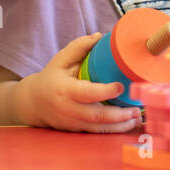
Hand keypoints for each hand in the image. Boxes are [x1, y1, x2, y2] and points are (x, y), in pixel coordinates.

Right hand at [15, 34, 140, 132]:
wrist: (33, 103)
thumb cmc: (50, 78)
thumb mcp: (60, 60)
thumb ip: (79, 47)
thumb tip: (100, 36)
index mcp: (65, 90)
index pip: (87, 93)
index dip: (105, 91)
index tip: (121, 86)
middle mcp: (69, 109)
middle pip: (97, 116)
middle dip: (119, 115)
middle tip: (137, 109)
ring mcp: (73, 122)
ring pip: (99, 128)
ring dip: (120, 125)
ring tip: (137, 117)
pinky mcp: (77, 130)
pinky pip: (97, 133)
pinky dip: (114, 130)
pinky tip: (128, 123)